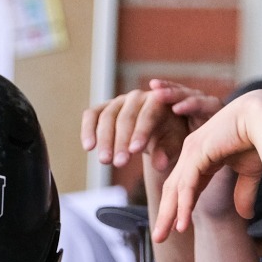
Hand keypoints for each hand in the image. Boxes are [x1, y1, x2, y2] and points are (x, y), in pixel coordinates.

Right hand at [81, 79, 221, 172]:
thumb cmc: (170, 136)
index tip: (134, 151)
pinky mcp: (104, 108)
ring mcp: (118, 101)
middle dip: (120, 141)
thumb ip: (167, 152)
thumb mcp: (174, 143)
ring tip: (105, 161)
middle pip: (126, 117)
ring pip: (107, 116)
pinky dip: (88, 129)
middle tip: (118, 163)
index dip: (140, 132)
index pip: (148, 115)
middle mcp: (137, 97)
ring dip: (104, 140)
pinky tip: (88, 147)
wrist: (158, 130)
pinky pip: (92, 115)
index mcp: (158, 101)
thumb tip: (160, 164)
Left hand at [154, 91, 261, 241]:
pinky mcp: (198, 151)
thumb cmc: (261, 140)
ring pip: (176, 188)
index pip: (184, 187)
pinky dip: (184, 205)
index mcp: (202, 156)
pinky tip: (181, 224)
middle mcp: (192, 152)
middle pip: (173, 189)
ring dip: (169, 214)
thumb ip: (243, 193)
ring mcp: (192, 150)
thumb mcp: (249, 173)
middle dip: (165, 214)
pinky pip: (187, 184)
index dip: (178, 209)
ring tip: (162, 237)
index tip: (173, 231)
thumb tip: (246, 215)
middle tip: (158, 238)